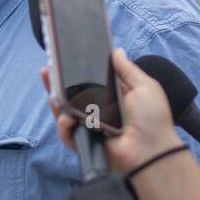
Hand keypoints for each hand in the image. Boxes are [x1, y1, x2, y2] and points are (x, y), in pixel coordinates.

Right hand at [42, 48, 181, 174]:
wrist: (151, 148)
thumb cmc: (152, 118)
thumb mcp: (144, 87)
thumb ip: (127, 69)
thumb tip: (115, 51)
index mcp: (110, 95)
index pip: (87, 80)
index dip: (75, 71)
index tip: (63, 58)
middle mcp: (97, 110)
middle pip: (71, 95)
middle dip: (56, 83)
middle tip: (47, 70)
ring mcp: (88, 126)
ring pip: (64, 112)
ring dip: (55, 102)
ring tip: (52, 94)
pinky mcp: (84, 142)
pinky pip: (66, 133)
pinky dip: (64, 126)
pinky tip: (67, 119)